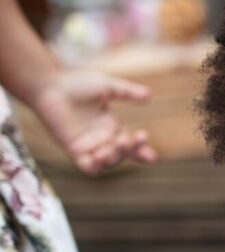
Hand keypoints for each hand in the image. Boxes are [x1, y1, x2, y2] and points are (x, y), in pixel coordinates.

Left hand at [30, 69, 156, 174]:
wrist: (49, 85)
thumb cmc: (75, 84)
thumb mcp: (106, 86)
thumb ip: (127, 92)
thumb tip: (149, 95)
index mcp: (111, 127)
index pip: (131, 145)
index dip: (142, 149)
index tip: (147, 143)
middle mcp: (102, 139)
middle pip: (123, 155)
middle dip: (130, 151)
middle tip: (128, 138)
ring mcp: (88, 146)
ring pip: (109, 163)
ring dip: (116, 158)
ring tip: (115, 144)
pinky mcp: (73, 150)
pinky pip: (88, 167)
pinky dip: (96, 166)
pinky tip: (100, 155)